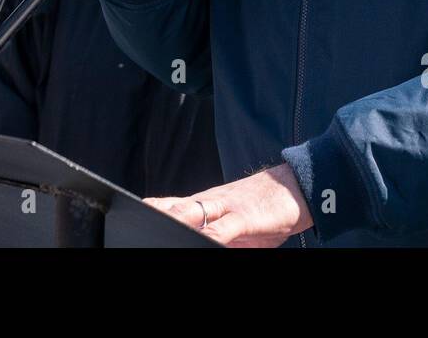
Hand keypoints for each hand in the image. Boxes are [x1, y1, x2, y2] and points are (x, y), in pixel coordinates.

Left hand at [144, 163, 313, 247]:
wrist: (296, 186)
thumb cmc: (263, 208)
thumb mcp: (234, 223)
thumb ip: (215, 234)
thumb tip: (196, 241)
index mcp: (205, 203)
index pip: (170, 204)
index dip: (152, 209)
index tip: (131, 214)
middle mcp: (211, 202)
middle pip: (175, 206)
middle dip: (156, 215)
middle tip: (136, 223)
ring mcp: (227, 208)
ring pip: (194, 212)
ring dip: (176, 219)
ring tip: (159, 228)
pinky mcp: (246, 217)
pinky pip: (224, 228)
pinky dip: (211, 235)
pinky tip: (202, 241)